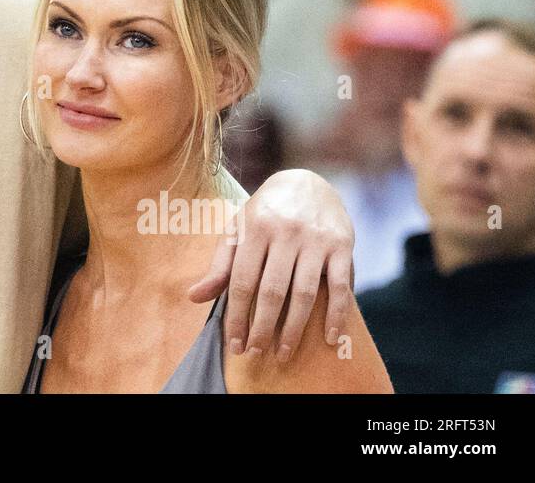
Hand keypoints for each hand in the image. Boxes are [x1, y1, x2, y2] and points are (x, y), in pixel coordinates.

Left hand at [188, 169, 354, 361]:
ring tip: (283, 352)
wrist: (306, 182)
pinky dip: (336, 315)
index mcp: (254, 228)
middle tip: (255, 353)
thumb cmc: (264, 213)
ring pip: (304, 292)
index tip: (234, 344)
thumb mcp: (237, 230)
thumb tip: (193, 297)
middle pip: (272, 290)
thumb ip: (219, 265)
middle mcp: (284, 232)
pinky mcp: (342, 245)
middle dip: (262, 327)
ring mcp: (315, 239)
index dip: (237, 316)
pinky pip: (341, 286)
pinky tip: (329, 338)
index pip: (242, 281)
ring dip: (293, 328)